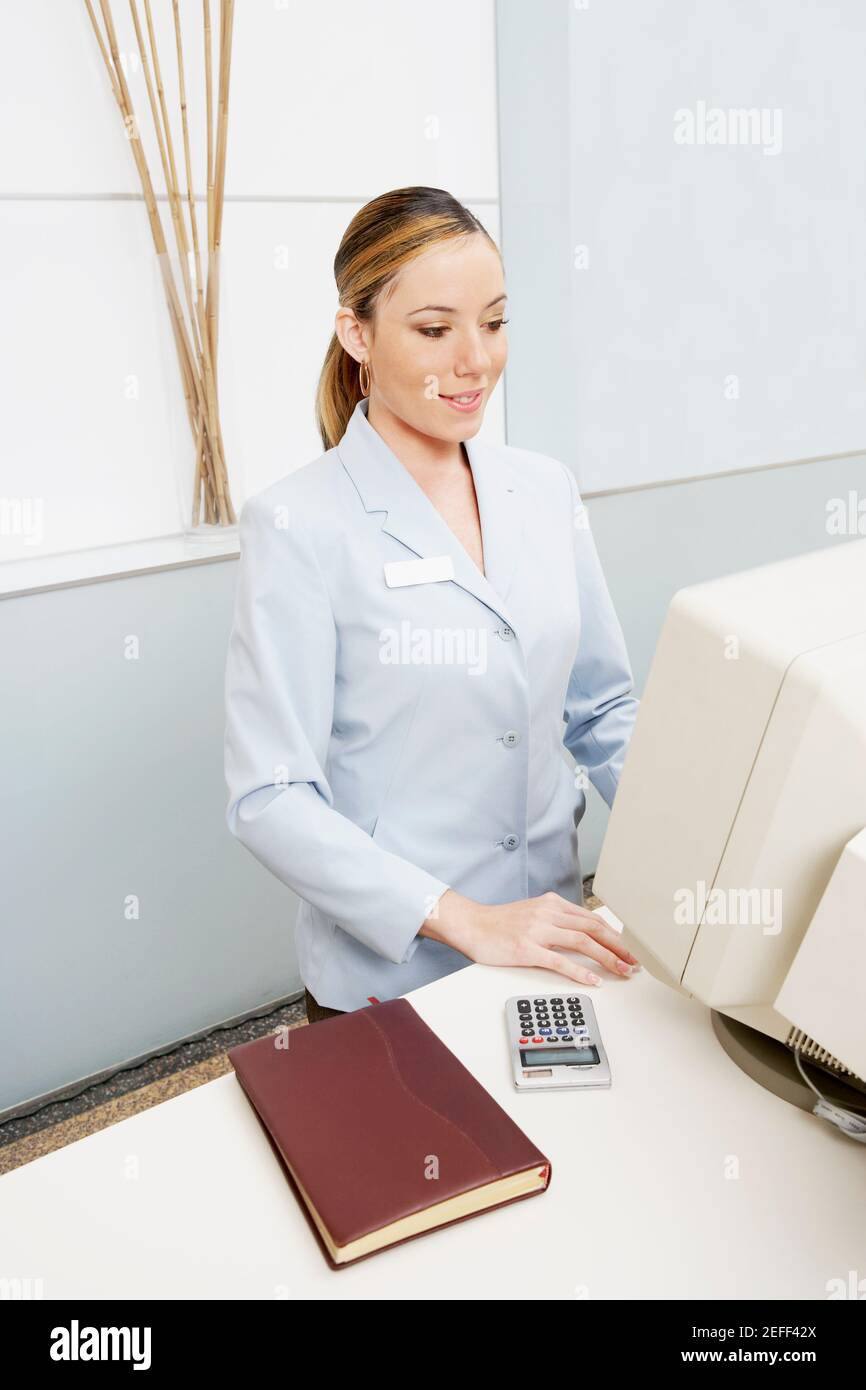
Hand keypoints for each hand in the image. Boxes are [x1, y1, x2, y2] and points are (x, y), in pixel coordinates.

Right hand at [423, 889, 640, 985]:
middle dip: (619, 946)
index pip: (592, 918)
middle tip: (635, 961)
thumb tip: (582, 934)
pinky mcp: (527, 948)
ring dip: (607, 958)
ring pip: (582, 942)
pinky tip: (593, 981)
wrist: (471, 924)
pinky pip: (559, 961)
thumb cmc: (499, 923)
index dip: (614, 935)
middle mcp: (548, 913)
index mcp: (552, 904)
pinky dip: (580, 972)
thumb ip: (556, 920)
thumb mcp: (533, 913)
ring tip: (622, 971)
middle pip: (593, 928)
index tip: (628, 948)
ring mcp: (537, 930)